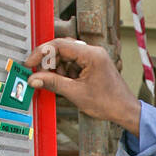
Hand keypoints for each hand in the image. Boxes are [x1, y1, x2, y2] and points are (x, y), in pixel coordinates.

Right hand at [24, 38, 140, 134]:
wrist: (125, 110)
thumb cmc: (109, 103)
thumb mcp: (76, 93)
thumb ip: (53, 83)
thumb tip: (34, 78)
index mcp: (91, 54)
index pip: (59, 45)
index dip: (41, 53)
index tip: (30, 63)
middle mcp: (93, 52)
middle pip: (62, 49)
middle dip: (49, 63)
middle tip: (40, 75)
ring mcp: (94, 58)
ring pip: (66, 56)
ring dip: (58, 69)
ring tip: (57, 83)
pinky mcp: (93, 65)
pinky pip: (73, 63)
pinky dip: (66, 72)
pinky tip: (66, 84)